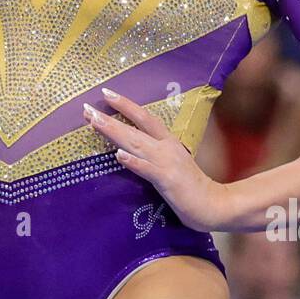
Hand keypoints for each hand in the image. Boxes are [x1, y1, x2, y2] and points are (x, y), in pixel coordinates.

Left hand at [83, 87, 228, 231]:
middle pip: (134, 128)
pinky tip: (118, 155)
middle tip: (86, 108)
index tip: (106, 93)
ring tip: (94, 122)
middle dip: (109, 117)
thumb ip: (153, 154)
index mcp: (167, 142)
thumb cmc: (190, 186)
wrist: (213, 204)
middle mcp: (166, 147)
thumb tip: (128, 148)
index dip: (126, 104)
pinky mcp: (167, 180)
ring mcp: (166, 163)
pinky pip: (147, 169)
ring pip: (136, 143)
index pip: (145, 117)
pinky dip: (133, 162)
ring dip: (114, 132)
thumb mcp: (171, 164)